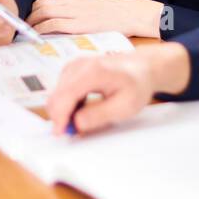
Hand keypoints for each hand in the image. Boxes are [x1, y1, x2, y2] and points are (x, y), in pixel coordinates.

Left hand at [29, 0, 163, 37]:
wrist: (134, 14)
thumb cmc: (118, 13)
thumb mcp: (93, 5)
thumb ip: (77, 10)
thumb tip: (63, 21)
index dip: (33, 9)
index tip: (28, 18)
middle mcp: (72, 0)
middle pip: (40, 5)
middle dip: (28, 16)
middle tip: (21, 27)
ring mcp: (75, 11)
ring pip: (43, 13)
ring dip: (31, 23)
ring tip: (24, 33)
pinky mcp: (79, 24)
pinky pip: (53, 24)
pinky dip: (41, 29)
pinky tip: (36, 35)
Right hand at [45, 43, 192, 134]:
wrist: (141, 68)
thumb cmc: (136, 84)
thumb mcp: (125, 106)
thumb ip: (99, 115)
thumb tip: (76, 123)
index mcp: (93, 72)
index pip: (66, 95)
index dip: (60, 116)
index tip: (60, 133)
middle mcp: (79, 65)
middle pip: (57, 95)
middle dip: (61, 116)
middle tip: (74, 132)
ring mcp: (74, 65)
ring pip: (57, 94)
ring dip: (64, 111)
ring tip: (84, 119)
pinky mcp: (73, 70)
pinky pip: (61, 90)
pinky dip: (67, 103)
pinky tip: (81, 109)